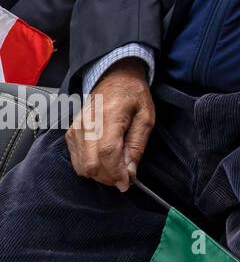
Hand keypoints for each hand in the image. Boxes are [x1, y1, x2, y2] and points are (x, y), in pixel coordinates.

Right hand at [66, 59, 154, 191]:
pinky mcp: (70, 134)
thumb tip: (130, 173)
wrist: (114, 78)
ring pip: (82, 167)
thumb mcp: (146, 118)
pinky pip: (77, 161)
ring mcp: (75, 129)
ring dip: (101, 174)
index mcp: (109, 116)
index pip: (107, 153)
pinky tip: (105, 160)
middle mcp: (87, 124)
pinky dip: (91, 167)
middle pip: (91, 165)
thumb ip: (137, 146)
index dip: (116, 173)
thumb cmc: (133, 96)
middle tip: (124, 177)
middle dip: (109, 177)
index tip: (127, 183)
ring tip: (117, 168)